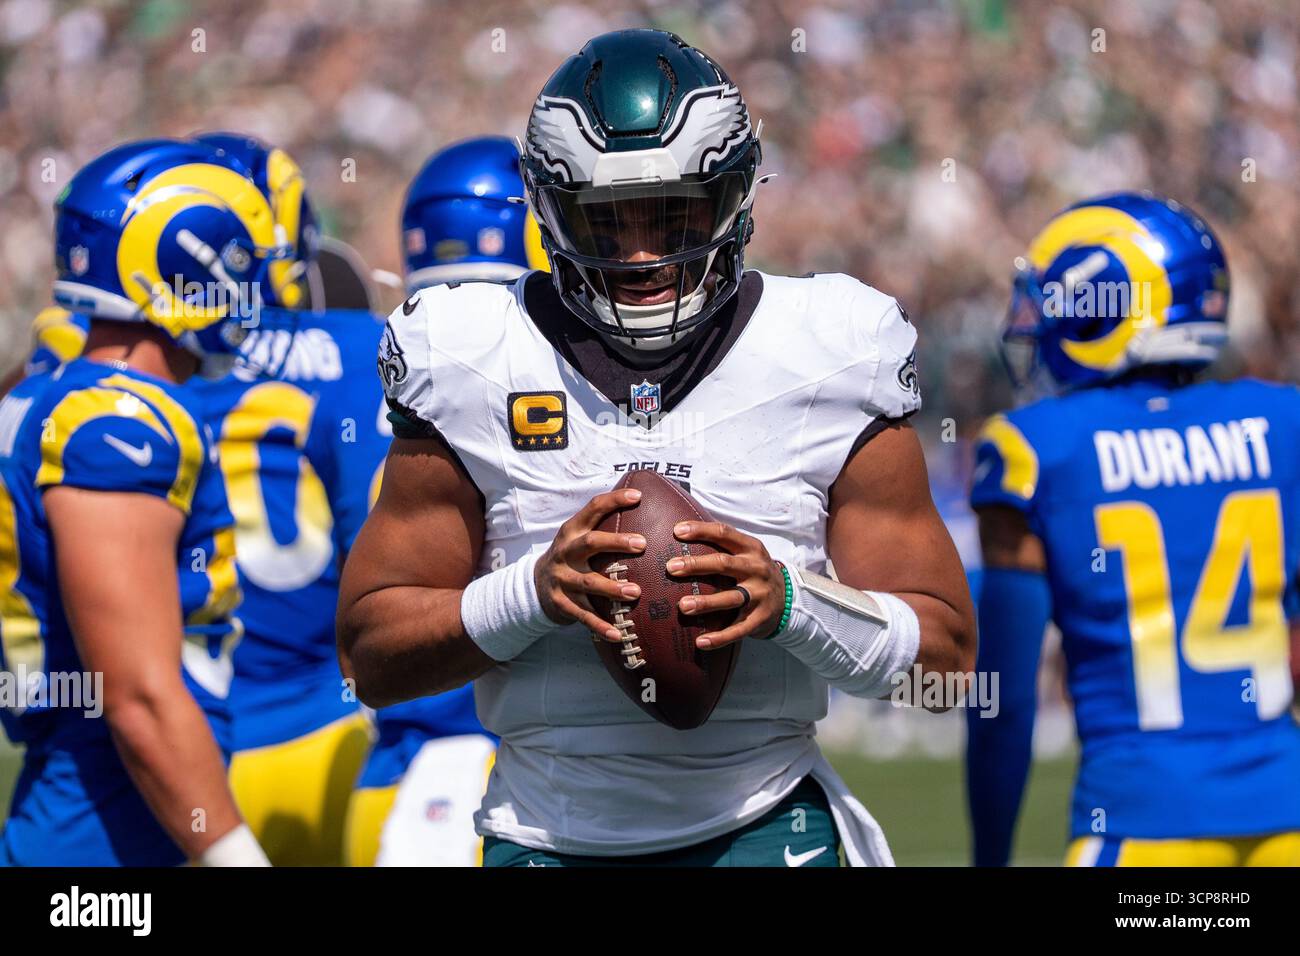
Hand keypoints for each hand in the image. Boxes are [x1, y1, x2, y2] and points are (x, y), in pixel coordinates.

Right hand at [535, 487, 646, 639]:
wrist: (536, 585)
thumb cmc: (572, 557)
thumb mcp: (578, 537)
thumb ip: (603, 526)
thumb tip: (646, 507)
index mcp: (572, 531)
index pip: (593, 508)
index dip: (614, 500)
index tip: (638, 496)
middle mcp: (565, 552)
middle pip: (590, 543)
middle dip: (616, 542)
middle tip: (642, 544)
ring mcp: (561, 578)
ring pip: (588, 582)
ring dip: (612, 588)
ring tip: (636, 592)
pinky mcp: (561, 603)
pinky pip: (583, 615)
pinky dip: (601, 626)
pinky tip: (619, 634)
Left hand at [667, 521, 784, 648]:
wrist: (788, 597)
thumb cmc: (753, 571)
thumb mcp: (746, 553)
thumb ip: (722, 546)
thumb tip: (680, 534)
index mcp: (751, 548)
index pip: (724, 533)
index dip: (701, 531)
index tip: (677, 532)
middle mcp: (756, 569)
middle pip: (724, 565)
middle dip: (696, 565)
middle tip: (671, 567)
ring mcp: (760, 594)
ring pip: (730, 598)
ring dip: (706, 603)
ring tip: (683, 606)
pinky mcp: (760, 618)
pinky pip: (738, 629)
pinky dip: (720, 637)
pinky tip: (701, 642)